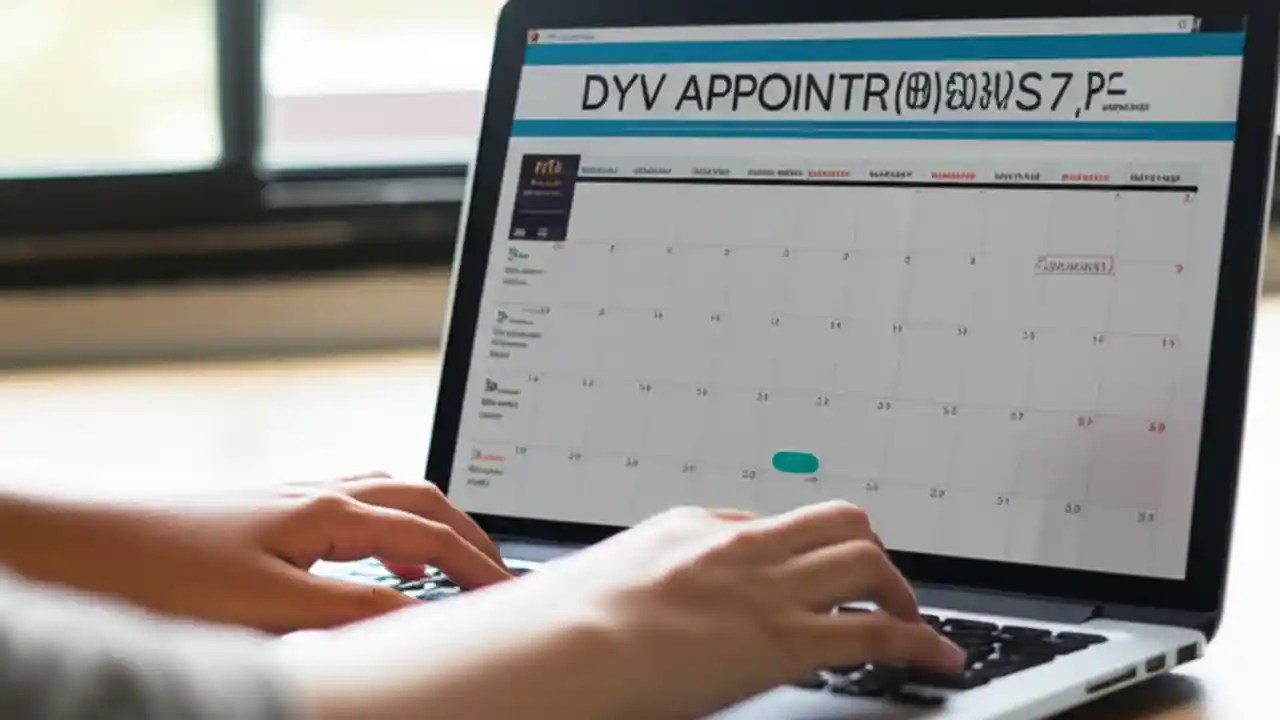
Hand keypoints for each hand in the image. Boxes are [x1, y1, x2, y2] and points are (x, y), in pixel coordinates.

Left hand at [0, 473, 508, 632]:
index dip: (478, 567)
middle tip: (497, 572)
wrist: (84, 541)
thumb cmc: (164, 570)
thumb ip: (355, 611)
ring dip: (430, 525)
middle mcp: (318, 495)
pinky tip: (373, 560)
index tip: (512, 595)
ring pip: (388, 496)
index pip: (430, 538)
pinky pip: (354, 505)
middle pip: (421, 500)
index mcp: (328, 513)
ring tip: (448, 564)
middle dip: (467, 533)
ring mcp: (293, 499)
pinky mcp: (270, 512)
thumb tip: (426, 615)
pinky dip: (388, 526)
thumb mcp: (271, 606)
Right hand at [282, 501, 962, 719]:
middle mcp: (739, 546)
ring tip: (910, 616)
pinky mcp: (789, 638)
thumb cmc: (564, 625)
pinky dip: (919, 642)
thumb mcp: (602, 586)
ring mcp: (766, 588)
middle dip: (863, 548)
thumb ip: (635, 584)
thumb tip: (629, 608)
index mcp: (691, 529)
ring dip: (898, 587)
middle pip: (833, 522)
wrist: (564, 647)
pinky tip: (936, 658)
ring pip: (866, 561)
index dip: (792, 551)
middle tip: (876, 579)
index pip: (764, 526)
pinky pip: (877, 632)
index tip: (800, 571)